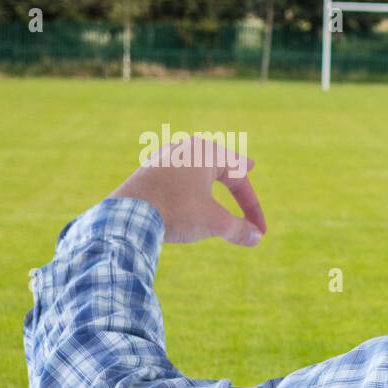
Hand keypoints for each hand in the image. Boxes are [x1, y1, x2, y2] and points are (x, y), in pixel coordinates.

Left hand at [110, 137, 266, 246]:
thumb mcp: (214, 222)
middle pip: (219, 163)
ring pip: (196, 166)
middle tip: (249, 166)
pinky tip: (186, 182)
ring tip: (217, 169)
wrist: (127, 216)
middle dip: (235, 172)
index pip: (240, 180)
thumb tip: (255, 238)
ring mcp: (164, 158)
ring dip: (211, 176)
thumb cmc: (176, 211)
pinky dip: (190, 182)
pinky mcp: (148, 172)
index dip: (253, 208)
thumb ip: (238, 229)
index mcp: (206, 153)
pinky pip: (178, 174)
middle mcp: (186, 149)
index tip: (260, 230)